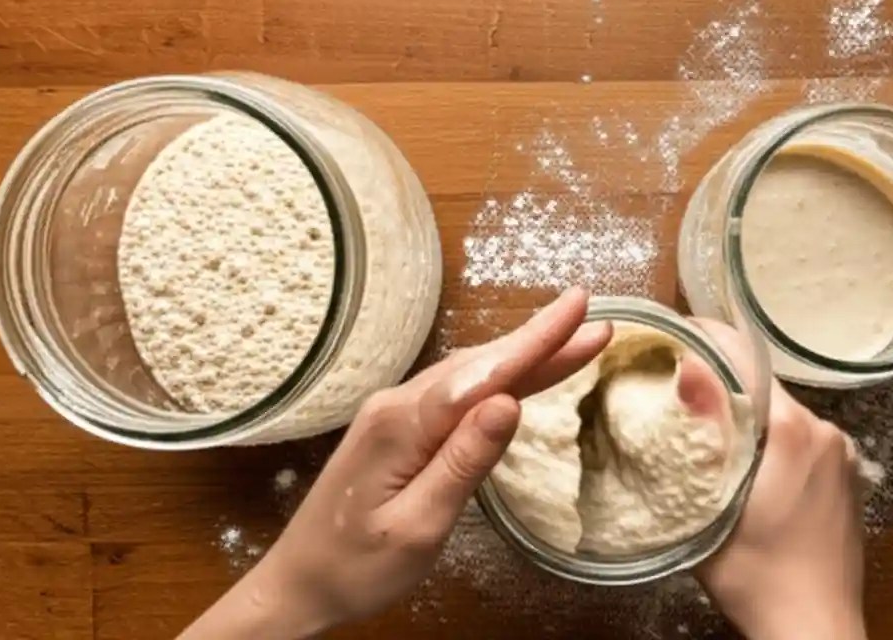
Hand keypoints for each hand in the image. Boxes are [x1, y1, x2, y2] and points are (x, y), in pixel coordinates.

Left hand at [180, 288, 612, 639]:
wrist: (298, 584)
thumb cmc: (356, 568)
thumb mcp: (418, 527)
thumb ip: (463, 463)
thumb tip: (508, 403)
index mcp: (403, 424)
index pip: (485, 375)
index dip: (537, 341)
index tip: (581, 309)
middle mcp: (397, 405)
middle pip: (481, 365)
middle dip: (540, 340)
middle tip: (594, 319)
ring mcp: (395, 413)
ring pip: (470, 374)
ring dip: (522, 355)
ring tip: (572, 338)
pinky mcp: (397, 428)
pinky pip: (455, 393)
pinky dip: (496, 377)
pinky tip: (519, 372)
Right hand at [690, 321, 867, 639]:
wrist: (813, 630)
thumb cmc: (760, 580)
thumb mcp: (712, 508)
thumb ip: (702, 435)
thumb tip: (688, 369)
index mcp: (795, 433)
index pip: (746, 358)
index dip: (706, 336)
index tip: (673, 331)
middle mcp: (827, 433)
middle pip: (764, 386)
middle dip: (720, 383)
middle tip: (675, 388)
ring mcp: (843, 455)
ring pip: (781, 414)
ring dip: (746, 416)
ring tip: (704, 432)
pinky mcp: (847, 478)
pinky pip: (801, 440)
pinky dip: (770, 441)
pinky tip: (744, 467)